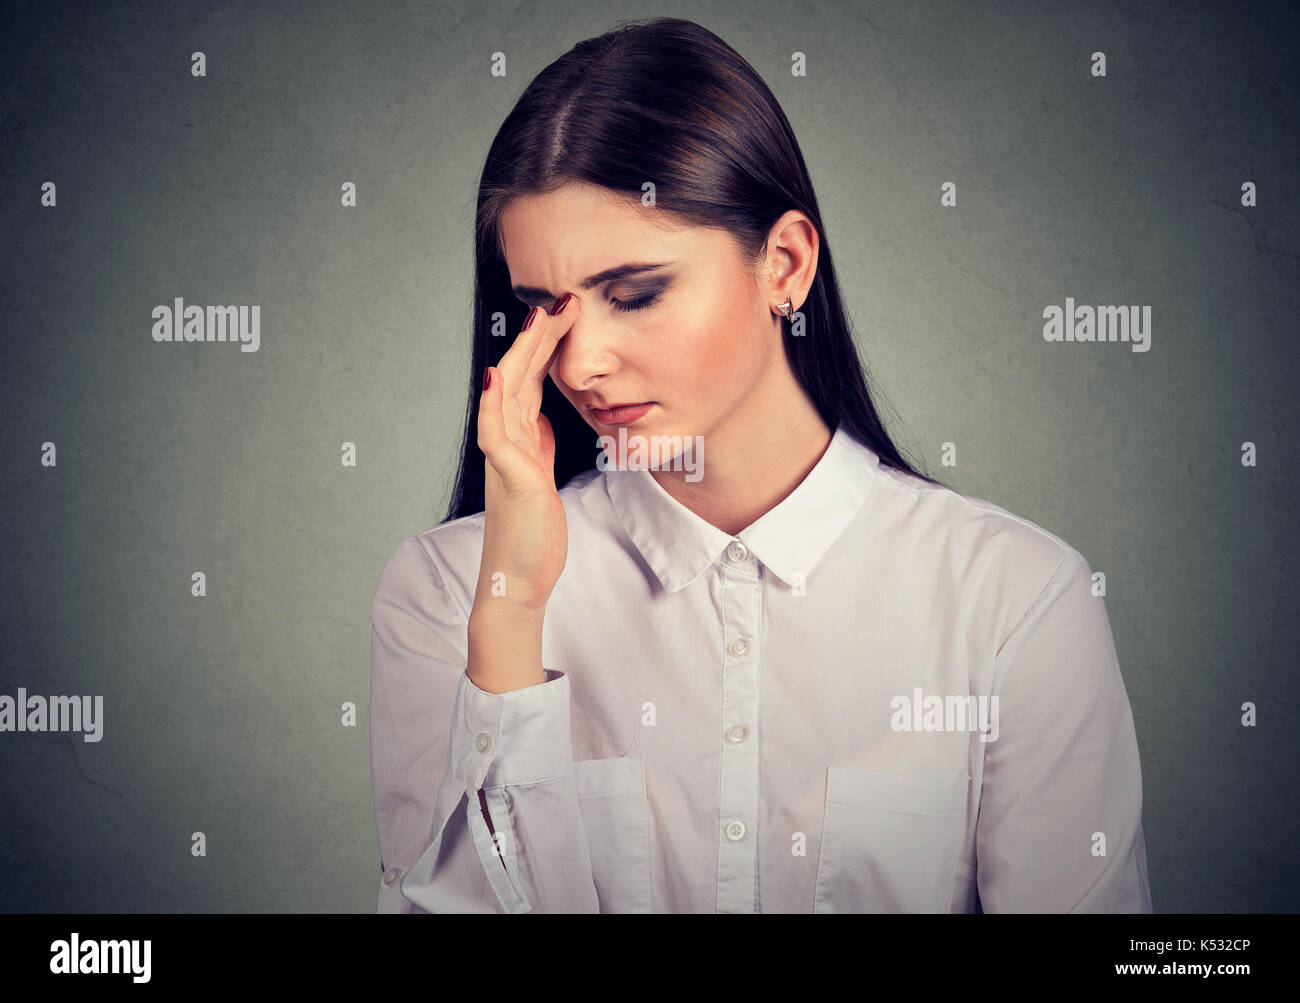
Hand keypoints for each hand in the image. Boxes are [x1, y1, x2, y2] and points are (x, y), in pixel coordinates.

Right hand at [473, 294, 580, 614]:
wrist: (518, 580)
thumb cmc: (530, 533)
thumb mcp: (541, 477)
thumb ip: (537, 445)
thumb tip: (542, 416)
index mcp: (519, 440)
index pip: (532, 380)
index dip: (547, 346)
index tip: (568, 314)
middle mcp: (507, 442)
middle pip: (520, 377)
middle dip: (540, 337)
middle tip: (561, 299)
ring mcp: (505, 458)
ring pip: (508, 394)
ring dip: (522, 354)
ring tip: (538, 319)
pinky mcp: (510, 479)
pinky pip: (497, 434)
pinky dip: (495, 403)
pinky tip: (498, 376)